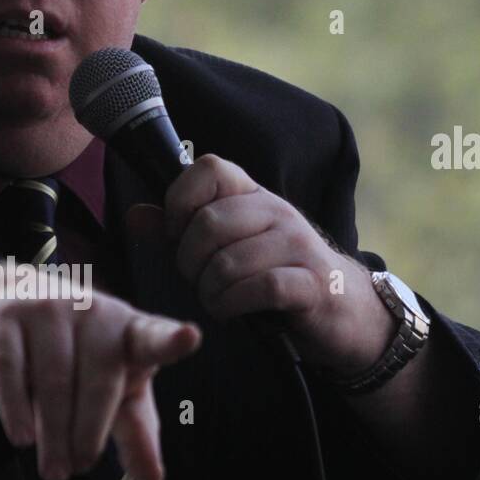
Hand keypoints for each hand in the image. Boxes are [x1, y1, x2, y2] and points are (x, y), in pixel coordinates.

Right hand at [0, 269, 201, 479]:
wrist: (15, 304)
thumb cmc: (80, 357)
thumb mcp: (116, 390)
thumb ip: (137, 432)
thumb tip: (151, 479)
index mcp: (130, 331)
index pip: (153, 338)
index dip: (171, 340)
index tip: (189, 337)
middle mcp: (93, 313)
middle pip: (98, 381)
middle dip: (89, 432)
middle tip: (80, 469)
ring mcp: (47, 310)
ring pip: (53, 380)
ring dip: (54, 432)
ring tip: (55, 470)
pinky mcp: (5, 320)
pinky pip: (10, 370)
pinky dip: (16, 408)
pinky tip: (22, 438)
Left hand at [156, 153, 394, 374]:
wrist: (344, 311)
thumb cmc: (277, 276)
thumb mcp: (230, 247)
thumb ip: (180, 232)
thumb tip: (136, 217)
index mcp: (254, 196)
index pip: (208, 168)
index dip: (180, 202)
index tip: (179, 235)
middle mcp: (277, 211)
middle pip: (208, 224)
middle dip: (189, 261)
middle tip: (199, 279)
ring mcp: (297, 246)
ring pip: (227, 263)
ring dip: (210, 291)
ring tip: (219, 299)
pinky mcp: (310, 283)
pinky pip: (255, 289)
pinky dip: (231, 306)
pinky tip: (233, 311)